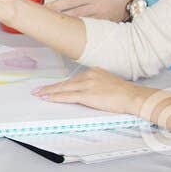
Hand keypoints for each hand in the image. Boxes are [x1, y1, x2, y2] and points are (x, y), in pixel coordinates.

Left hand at [32, 68, 154, 116]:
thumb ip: (96, 85)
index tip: (50, 87)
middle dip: (50, 88)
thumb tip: (86, 93)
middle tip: (37, 90)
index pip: (72, 79)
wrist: (133, 96)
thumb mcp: (108, 83)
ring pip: (63, 89)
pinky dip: (56, 97)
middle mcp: (88, 76)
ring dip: (49, 92)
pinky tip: (48, 99)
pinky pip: (68, 96)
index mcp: (93, 72)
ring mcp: (87, 85)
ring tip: (39, 95)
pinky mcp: (87, 94)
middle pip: (65, 83)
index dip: (60, 84)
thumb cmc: (124, 93)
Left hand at [44, 0, 134, 20]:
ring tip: (49, 19)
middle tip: (42, 10)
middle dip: (54, 6)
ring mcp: (96, 7)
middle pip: (70, 1)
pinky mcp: (99, 18)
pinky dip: (73, 23)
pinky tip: (63, 25)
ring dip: (61, 16)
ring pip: (75, 13)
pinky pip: (83, 21)